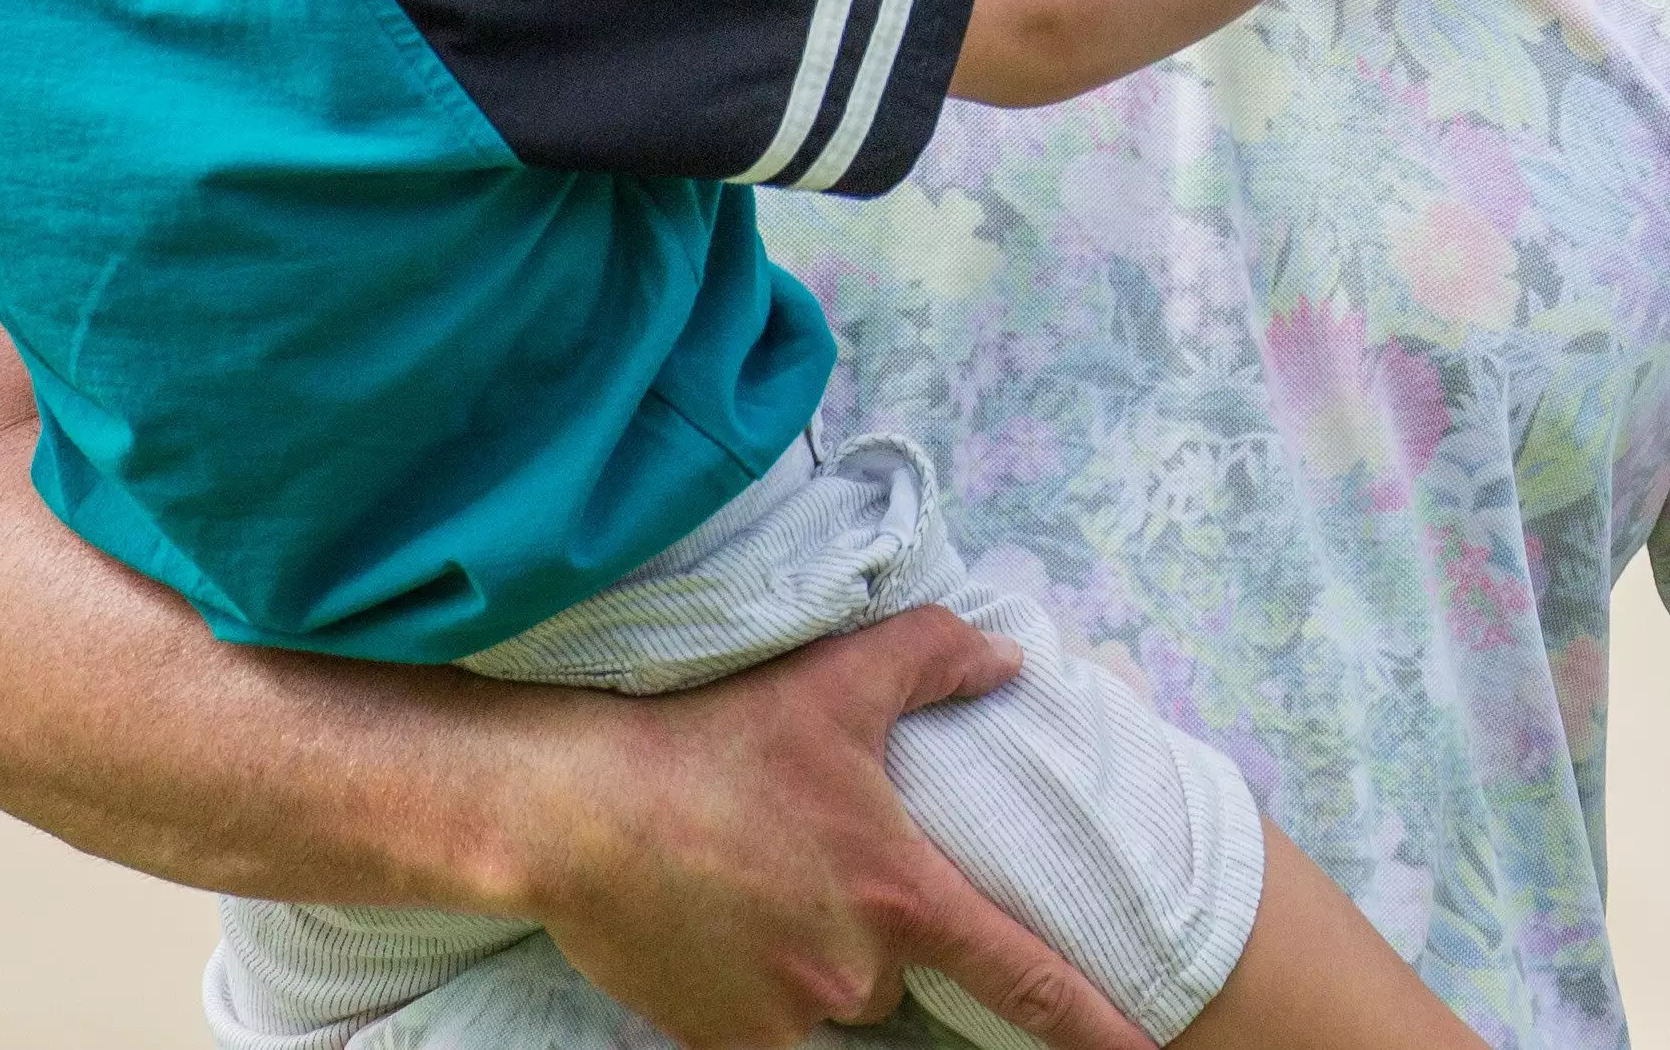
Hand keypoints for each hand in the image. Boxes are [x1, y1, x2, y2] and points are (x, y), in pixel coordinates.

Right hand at [515, 609, 1148, 1049]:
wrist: (575, 809)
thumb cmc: (713, 740)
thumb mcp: (836, 679)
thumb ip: (935, 659)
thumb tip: (1010, 658)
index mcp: (903, 895)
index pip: (1027, 978)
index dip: (1094, 1026)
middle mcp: (859, 974)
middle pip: (908, 972)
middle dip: (880, 929)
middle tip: (810, 861)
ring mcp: (790, 1018)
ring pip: (842, 1001)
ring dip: (821, 958)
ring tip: (757, 887)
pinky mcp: (726, 1044)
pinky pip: (774, 1028)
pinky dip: (761, 985)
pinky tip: (720, 925)